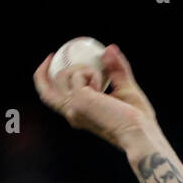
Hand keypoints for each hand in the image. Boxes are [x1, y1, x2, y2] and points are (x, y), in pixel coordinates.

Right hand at [33, 43, 158, 151]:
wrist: (140, 134)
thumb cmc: (138, 120)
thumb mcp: (125, 88)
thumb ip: (117, 69)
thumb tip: (109, 48)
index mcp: (80, 115)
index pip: (53, 99)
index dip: (46, 80)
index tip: (52, 62)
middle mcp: (72, 114)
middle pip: (44, 91)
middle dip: (42, 71)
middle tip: (51, 54)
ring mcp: (73, 108)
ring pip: (63, 75)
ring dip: (82, 67)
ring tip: (100, 78)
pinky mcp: (78, 100)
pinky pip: (79, 73)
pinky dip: (91, 72)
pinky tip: (101, 85)